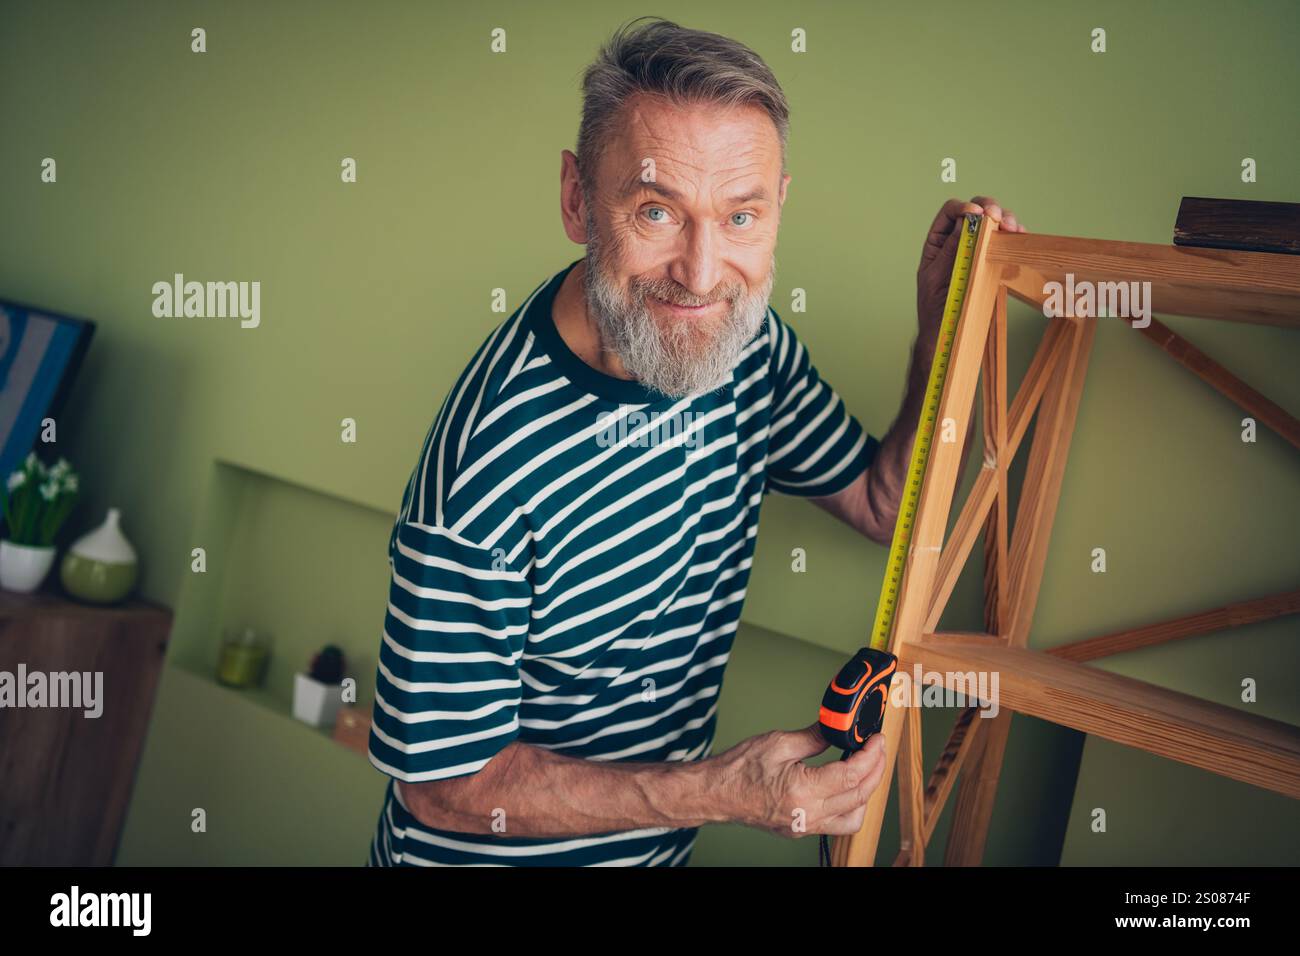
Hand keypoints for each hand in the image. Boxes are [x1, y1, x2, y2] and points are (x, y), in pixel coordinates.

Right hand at [711, 723, 887, 838]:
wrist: (716, 793)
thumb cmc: (738, 769)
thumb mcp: (779, 742)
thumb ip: (815, 737)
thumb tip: (837, 728)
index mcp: (803, 791)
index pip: (853, 775)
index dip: (871, 755)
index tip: (876, 740)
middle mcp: (808, 815)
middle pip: (860, 796)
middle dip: (875, 770)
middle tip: (876, 749)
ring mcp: (805, 826)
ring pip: (854, 817)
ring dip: (866, 793)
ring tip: (865, 769)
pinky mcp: (801, 829)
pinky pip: (837, 823)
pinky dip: (849, 805)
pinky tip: (846, 787)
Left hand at [916, 196, 1026, 344]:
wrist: (947, 335)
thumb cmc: (936, 309)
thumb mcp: (936, 278)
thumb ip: (949, 251)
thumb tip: (965, 222)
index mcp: (939, 242)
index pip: (950, 213)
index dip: (963, 207)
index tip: (975, 213)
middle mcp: (959, 241)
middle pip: (976, 210)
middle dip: (989, 207)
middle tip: (997, 216)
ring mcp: (979, 249)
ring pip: (995, 224)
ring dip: (1006, 219)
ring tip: (1012, 227)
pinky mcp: (995, 261)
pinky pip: (1007, 243)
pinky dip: (1016, 237)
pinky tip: (1020, 236)